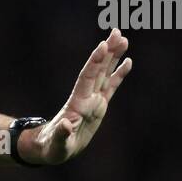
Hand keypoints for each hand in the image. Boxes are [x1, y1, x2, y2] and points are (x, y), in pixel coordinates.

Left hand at [29, 28, 131, 164]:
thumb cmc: (53, 148)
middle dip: (107, 52)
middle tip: (116, 32)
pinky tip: (128, 61)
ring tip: (123, 39)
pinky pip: (111, 87)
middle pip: (98, 70)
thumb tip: (66, 125)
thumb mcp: (56, 145)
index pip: (87, 79)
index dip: (95, 63)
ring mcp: (93, 101)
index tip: (102, 45)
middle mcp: (86, 98)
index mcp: (77, 105)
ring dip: (114, 57)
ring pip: (105, 74)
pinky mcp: (99, 106)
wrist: (53, 148)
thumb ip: (61, 136)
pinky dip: (119, 74)